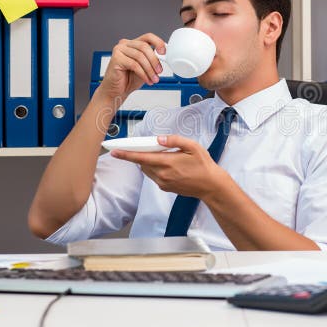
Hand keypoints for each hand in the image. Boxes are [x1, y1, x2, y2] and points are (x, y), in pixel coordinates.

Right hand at [98, 33, 165, 102]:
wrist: (116, 91)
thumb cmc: (129, 79)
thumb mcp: (146, 68)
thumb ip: (152, 60)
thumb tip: (163, 56)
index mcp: (133, 44)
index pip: (148, 37)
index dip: (158, 42)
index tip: (163, 52)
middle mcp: (125, 44)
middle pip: (144, 47)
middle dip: (154, 61)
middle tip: (159, 71)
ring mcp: (119, 50)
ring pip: (140, 56)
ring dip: (149, 70)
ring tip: (153, 78)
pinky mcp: (116, 58)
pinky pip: (134, 64)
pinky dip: (143, 73)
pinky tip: (146, 79)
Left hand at [110, 135, 230, 200]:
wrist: (211, 186)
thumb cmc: (204, 165)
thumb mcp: (193, 147)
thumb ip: (175, 140)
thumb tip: (159, 139)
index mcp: (168, 163)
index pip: (141, 158)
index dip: (126, 154)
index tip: (114, 151)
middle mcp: (162, 175)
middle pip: (142, 163)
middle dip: (140, 155)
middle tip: (144, 146)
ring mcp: (163, 183)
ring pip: (147, 170)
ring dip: (148, 162)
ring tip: (161, 155)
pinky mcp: (165, 188)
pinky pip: (154, 176)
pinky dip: (155, 168)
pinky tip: (167, 164)